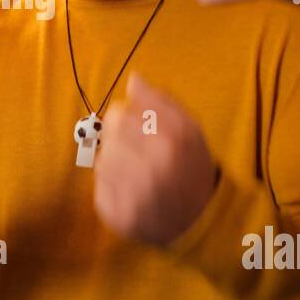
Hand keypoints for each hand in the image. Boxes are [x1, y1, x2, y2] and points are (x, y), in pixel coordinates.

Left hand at [94, 74, 217, 245]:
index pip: (119, 113)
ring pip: (101, 161)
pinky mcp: (120, 218)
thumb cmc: (192, 168)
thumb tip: (133, 79)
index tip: (139, 127)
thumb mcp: (190, 130)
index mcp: (171, 144)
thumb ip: (161, 101)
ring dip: (114, 162)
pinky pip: (100, 189)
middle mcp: (152, 172)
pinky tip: (131, 191)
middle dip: (119, 138)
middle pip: (108, 135)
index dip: (127, 117)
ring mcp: (134, 198)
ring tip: (135, 171)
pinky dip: (111, 187)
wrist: (200, 221)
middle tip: (137, 150)